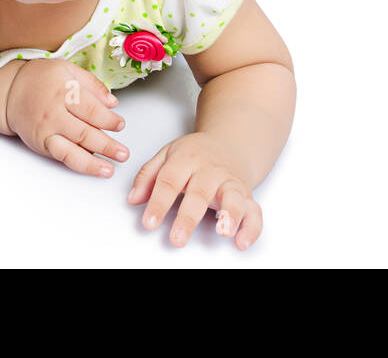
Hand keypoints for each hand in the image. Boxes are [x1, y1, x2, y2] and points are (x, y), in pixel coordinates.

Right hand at [4, 59, 129, 176]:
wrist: (10, 91)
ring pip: (71, 151)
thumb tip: (113, 102)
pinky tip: (93, 167)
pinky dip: (78, 163)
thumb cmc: (41, 78)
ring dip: (93, 163)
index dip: (109, 120)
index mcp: (63, 91)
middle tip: (123, 153)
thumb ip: (92, 84)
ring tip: (110, 169)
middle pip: (84, 133)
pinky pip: (61, 156)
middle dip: (107, 146)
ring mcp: (45, 131)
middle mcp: (54, 113)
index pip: (91, 109)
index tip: (120, 125)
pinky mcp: (40, 144)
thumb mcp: (68, 70)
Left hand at [128, 131, 262, 249]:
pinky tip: (242, 242)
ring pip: (233, 198)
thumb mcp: (167, 156)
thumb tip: (133, 199)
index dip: (158, 202)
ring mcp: (231, 182)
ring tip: (223, 232)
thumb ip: (148, 175)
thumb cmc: (195, 154)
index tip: (149, 222)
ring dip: (230, 214)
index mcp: (187, 159)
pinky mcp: (246, 195)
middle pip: (200, 193)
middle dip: (189, 217)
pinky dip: (251, 227)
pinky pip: (254, 211)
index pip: (170, 180)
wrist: (229, 144)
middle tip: (177, 238)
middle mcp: (211, 170)